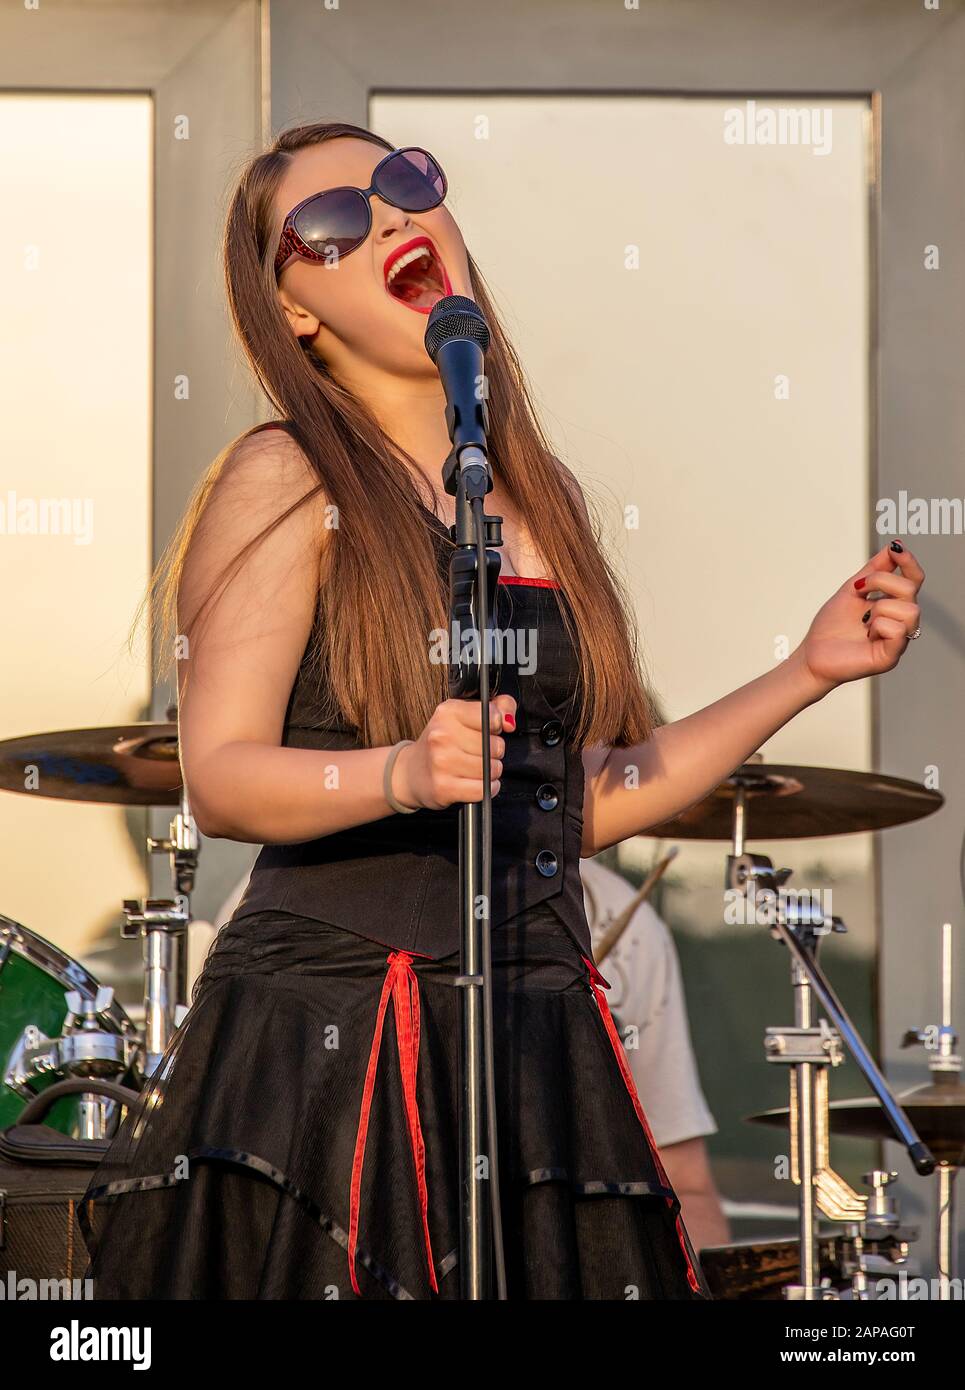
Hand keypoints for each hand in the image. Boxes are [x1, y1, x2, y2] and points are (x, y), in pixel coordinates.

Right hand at [391, 694, 517, 810]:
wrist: (411, 772)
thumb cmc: (443, 743)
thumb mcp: (465, 715)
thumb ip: (498, 707)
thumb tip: (509, 721)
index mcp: (448, 712)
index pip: (492, 717)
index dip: (496, 727)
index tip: (489, 730)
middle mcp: (441, 735)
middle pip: (495, 746)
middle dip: (494, 752)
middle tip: (479, 752)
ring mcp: (441, 762)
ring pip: (492, 769)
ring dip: (492, 772)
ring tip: (477, 768)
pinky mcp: (443, 787)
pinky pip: (483, 790)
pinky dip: (488, 789)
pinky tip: (477, 783)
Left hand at [793, 542, 923, 695]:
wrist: (812, 653)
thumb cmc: (831, 625)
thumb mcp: (852, 589)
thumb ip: (874, 569)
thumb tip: (894, 545)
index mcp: (893, 605)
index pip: (914, 580)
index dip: (909, 562)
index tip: (896, 548)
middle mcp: (901, 622)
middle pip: (910, 589)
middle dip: (881, 582)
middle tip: (858, 590)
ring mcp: (898, 640)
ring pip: (910, 610)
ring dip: (879, 609)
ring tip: (864, 622)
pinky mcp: (891, 656)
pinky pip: (898, 631)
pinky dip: (879, 627)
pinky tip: (867, 635)